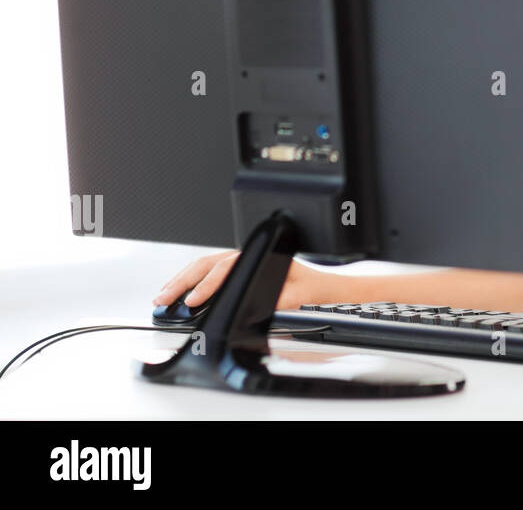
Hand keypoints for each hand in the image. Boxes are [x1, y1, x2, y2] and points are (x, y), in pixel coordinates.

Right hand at [152, 249, 338, 310]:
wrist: (322, 283)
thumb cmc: (310, 286)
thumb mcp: (297, 295)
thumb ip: (277, 300)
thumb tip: (254, 305)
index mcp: (262, 256)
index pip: (226, 269)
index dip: (206, 285)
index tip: (191, 300)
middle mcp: (249, 255)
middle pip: (207, 264)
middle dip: (182, 281)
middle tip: (163, 299)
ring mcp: (241, 259)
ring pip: (204, 265)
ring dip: (181, 279)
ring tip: (162, 295)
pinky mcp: (238, 268)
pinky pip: (209, 271)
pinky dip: (190, 280)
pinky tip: (179, 291)